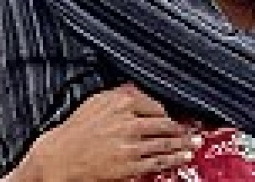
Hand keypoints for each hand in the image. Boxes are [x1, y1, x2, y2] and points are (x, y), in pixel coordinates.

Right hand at [6, 84, 198, 181]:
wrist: (59, 157)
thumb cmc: (76, 130)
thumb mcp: (96, 102)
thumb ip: (119, 95)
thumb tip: (139, 90)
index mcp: (120, 102)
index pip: (155, 104)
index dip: (169, 112)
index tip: (178, 115)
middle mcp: (128, 121)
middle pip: (164, 123)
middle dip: (181, 128)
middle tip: (195, 130)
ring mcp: (130, 143)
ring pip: (164, 142)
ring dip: (183, 143)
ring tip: (194, 143)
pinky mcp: (129, 164)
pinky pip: (157, 160)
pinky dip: (173, 158)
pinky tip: (181, 157)